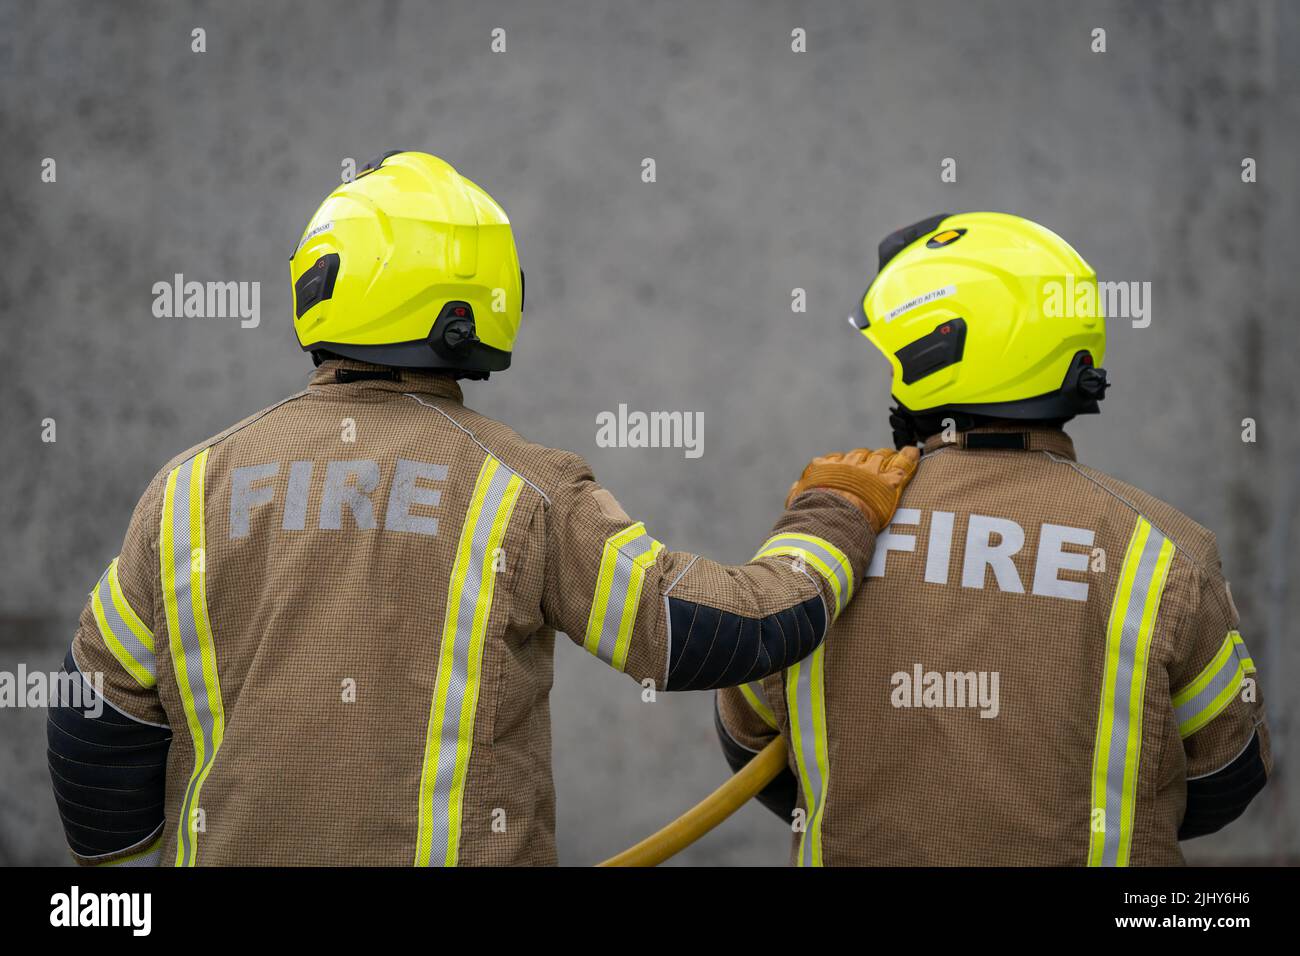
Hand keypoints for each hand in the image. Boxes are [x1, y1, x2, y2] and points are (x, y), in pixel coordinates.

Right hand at [787, 446, 920, 531]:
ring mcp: (870, 472)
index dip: (845, 464)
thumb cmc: (811, 515)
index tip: (849, 469)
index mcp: (827, 468)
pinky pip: (902, 464)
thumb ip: (799, 491)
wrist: (830, 520)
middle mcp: (848, 465)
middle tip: (871, 467)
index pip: (839, 459)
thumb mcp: (798, 502)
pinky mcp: (888, 483)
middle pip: (861, 455)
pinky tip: (913, 452)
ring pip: (881, 457)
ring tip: (890, 461)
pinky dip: (909, 457)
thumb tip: (797, 485)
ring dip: (885, 459)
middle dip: (866, 459)